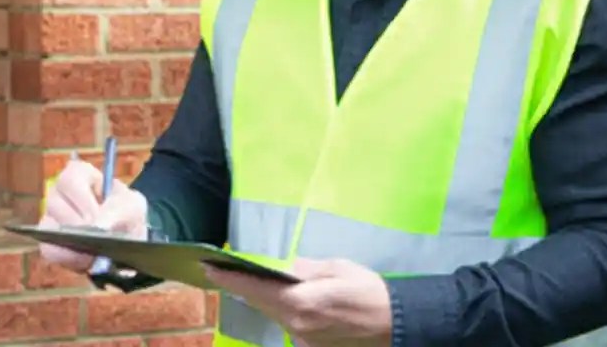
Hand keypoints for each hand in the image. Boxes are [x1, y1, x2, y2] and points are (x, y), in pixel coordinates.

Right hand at [36, 158, 148, 271]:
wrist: (130, 240)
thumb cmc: (127, 214)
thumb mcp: (132, 206)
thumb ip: (117, 211)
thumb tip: (97, 226)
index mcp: (78, 175)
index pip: (69, 179)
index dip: (83, 199)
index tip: (97, 216)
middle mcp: (58, 193)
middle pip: (55, 204)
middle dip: (80, 224)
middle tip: (100, 236)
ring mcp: (50, 218)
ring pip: (50, 228)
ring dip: (75, 241)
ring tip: (96, 249)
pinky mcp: (48, 243)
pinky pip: (49, 250)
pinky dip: (69, 258)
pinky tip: (86, 260)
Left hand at [204, 257, 392, 346]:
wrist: (397, 325)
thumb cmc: (368, 291)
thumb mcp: (336, 268)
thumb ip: (305, 268)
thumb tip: (284, 266)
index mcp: (300, 303)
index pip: (255, 289)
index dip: (230, 279)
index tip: (209, 268)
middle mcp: (296, 326)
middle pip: (261, 304)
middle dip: (244, 287)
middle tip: (223, 270)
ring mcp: (303, 340)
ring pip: (274, 315)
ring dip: (264, 299)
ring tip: (252, 281)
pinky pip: (290, 325)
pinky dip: (284, 311)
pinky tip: (287, 299)